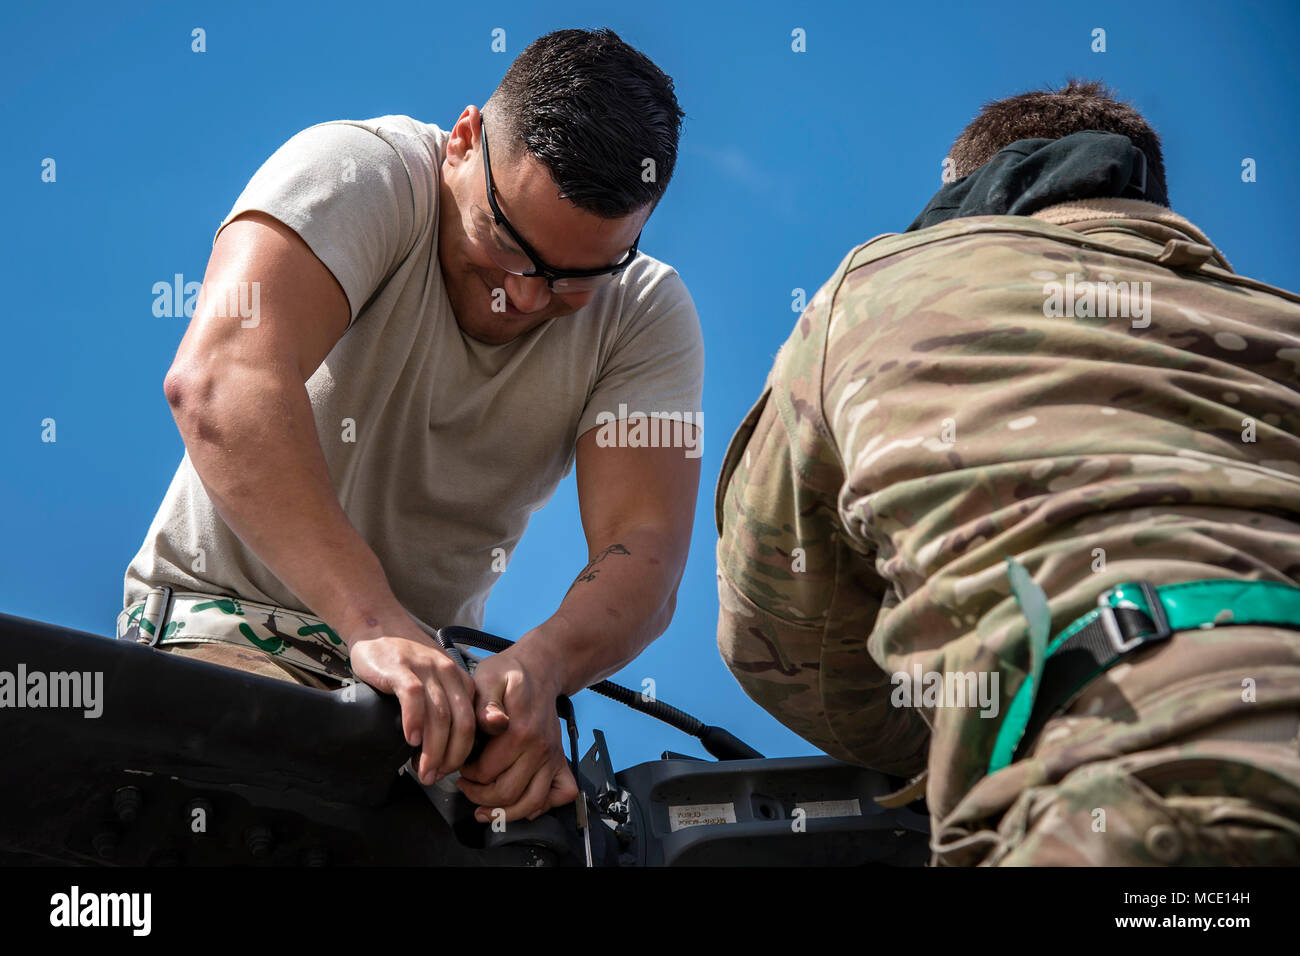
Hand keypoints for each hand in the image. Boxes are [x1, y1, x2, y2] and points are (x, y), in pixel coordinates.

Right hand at [347, 620, 477, 786]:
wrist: (379, 626)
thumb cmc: (405, 662)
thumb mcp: (434, 682)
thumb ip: (443, 708)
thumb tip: (441, 754)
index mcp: (461, 681)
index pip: (472, 723)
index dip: (463, 753)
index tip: (448, 772)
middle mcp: (449, 674)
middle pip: (461, 723)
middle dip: (450, 757)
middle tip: (435, 777)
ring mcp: (426, 670)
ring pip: (440, 715)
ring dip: (432, 748)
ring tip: (422, 770)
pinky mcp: (401, 668)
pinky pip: (414, 697)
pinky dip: (414, 722)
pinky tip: (410, 740)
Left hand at [456, 648, 579, 823]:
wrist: (540, 669)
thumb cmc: (510, 674)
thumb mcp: (489, 678)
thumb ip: (485, 702)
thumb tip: (491, 721)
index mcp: (520, 731)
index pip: (487, 773)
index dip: (467, 775)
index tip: (460, 767)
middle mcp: (540, 748)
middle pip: (507, 793)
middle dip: (480, 796)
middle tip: (466, 785)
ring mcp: (552, 756)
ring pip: (532, 802)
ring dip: (506, 811)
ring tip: (485, 806)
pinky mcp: (559, 760)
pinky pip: (560, 794)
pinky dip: (542, 806)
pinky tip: (522, 802)